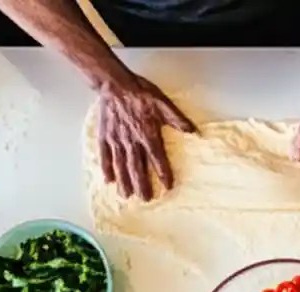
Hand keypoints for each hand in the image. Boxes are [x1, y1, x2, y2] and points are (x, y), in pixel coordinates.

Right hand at [96, 74, 194, 200]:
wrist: (114, 84)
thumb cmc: (140, 92)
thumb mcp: (163, 102)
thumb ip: (177, 119)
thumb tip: (194, 131)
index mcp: (148, 133)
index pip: (157, 158)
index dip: (163, 173)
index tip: (167, 186)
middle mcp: (132, 140)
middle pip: (137, 167)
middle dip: (142, 184)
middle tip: (146, 199)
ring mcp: (116, 139)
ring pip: (120, 165)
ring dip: (124, 181)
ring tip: (127, 196)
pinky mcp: (105, 136)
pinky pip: (105, 155)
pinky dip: (106, 168)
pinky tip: (108, 180)